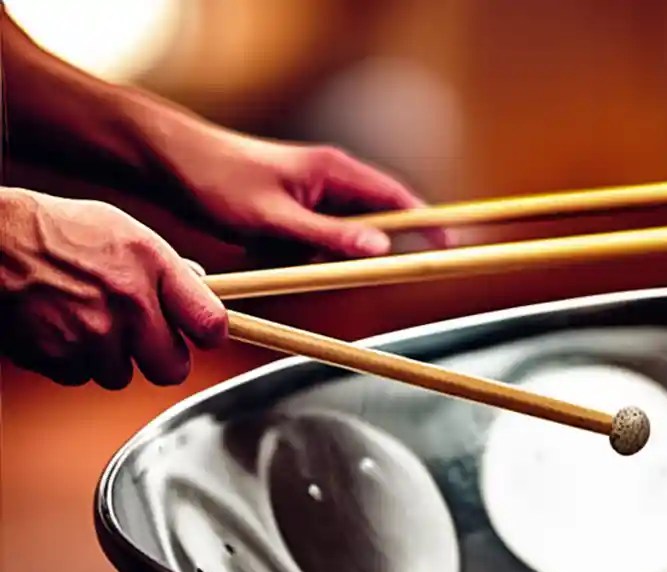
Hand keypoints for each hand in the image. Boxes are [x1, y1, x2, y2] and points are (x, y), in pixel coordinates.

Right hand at [0, 189, 226, 388]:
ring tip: (88, 321)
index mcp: (152, 270)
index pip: (211, 324)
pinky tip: (61, 328)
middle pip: (172, 370)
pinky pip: (80, 376)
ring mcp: (92, 336)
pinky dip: (73, 360)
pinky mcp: (57, 357)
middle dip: (162, 360)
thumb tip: (201, 286)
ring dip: (110, 358)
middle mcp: (127, 307)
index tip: (204, 336)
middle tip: (146, 341)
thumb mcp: (126, 233)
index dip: (212, 335)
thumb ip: (168, 267)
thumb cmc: (58, 232)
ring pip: (120, 375)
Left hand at [157, 123, 431, 260]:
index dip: (426, 225)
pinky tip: (257, 245)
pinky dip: (289, 253)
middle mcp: (330, 179)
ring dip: (309, 255)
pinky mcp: (291, 209)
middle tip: (322, 263)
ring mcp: (311, 194)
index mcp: (335, 171)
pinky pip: (306, 242)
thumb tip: (381, 250)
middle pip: (369, 225)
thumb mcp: (275, 218)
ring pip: (334, 239)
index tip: (447, 249)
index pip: (398, 200)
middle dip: (347, 252)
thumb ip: (331, 236)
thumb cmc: (217, 179)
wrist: (168, 161)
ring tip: (266, 244)